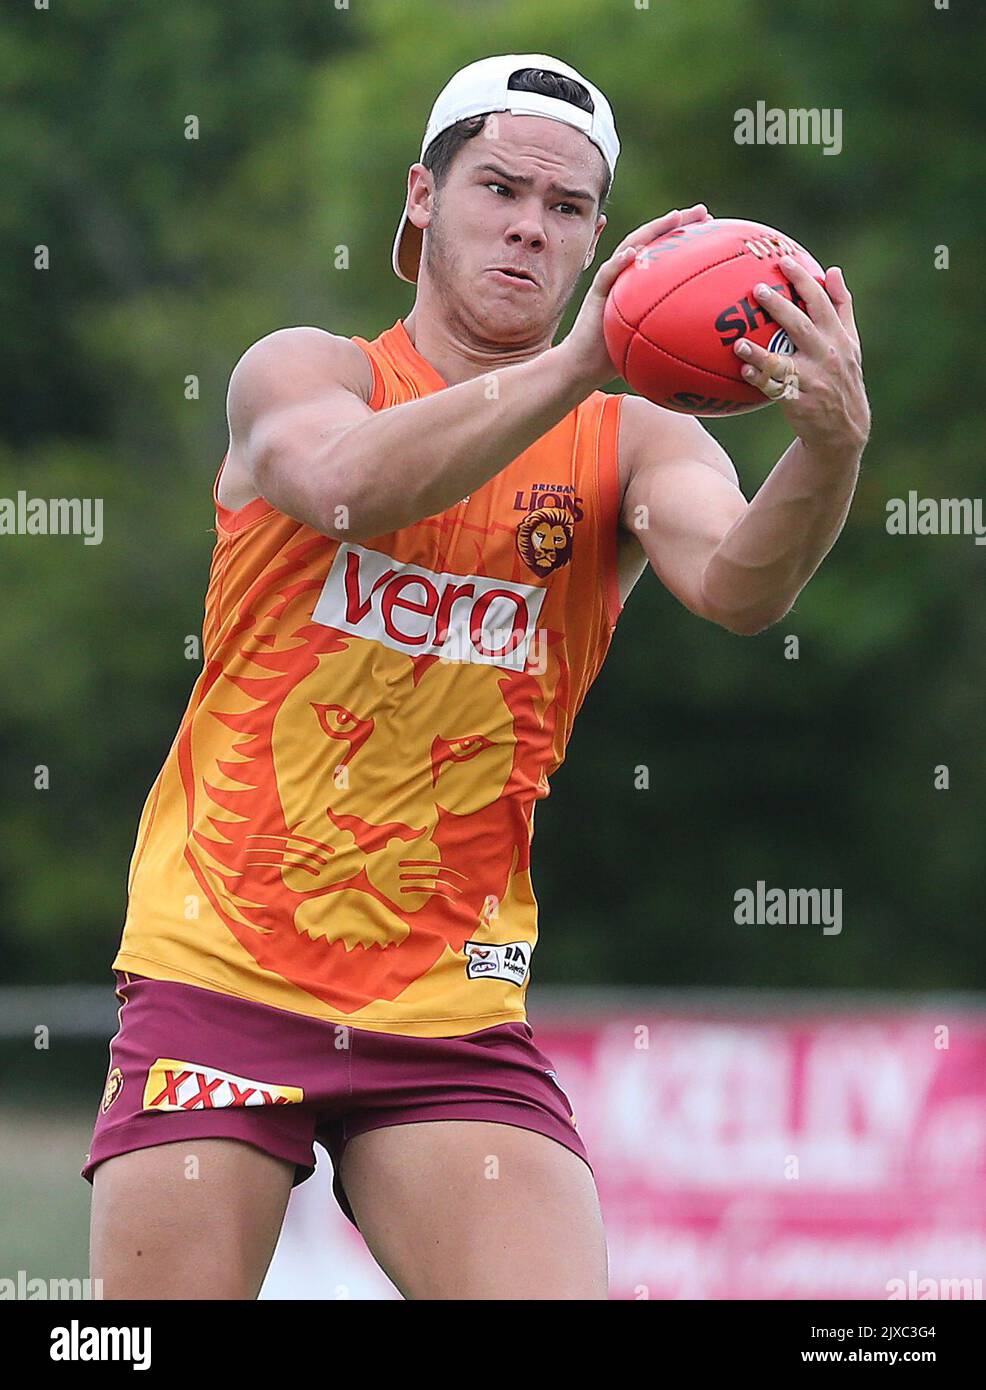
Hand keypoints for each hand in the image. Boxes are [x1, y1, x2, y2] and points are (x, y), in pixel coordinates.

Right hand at [559, 203, 712, 392]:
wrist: (583, 366)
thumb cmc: (616, 357)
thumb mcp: (650, 343)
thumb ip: (671, 335)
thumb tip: (706, 343)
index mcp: (640, 283)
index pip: (665, 252)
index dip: (687, 237)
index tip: (712, 227)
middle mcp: (626, 275)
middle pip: (652, 240)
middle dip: (678, 222)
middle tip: (702, 211)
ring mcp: (610, 282)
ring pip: (631, 247)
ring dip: (652, 231)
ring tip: (674, 218)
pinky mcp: (596, 294)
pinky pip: (606, 275)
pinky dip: (618, 263)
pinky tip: (632, 253)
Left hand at [733, 258, 869, 457]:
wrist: (844, 428)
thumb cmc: (841, 377)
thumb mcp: (850, 343)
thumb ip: (841, 307)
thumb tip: (833, 270)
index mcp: (839, 337)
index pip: (822, 303)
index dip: (804, 280)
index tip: (784, 261)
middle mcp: (828, 356)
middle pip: (802, 326)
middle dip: (780, 306)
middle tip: (757, 289)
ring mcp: (814, 380)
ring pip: (784, 362)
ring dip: (760, 352)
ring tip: (738, 341)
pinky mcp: (800, 402)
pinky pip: (774, 389)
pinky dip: (759, 379)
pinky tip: (742, 369)